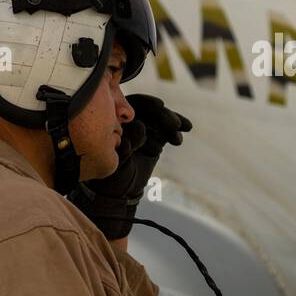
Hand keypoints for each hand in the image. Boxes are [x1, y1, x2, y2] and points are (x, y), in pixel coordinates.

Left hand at [68, 94, 191, 239]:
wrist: (121, 192)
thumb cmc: (111, 176)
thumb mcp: (114, 163)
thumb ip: (122, 149)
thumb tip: (133, 136)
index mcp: (116, 122)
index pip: (132, 106)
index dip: (147, 103)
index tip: (160, 105)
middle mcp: (130, 123)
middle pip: (149, 112)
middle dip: (164, 115)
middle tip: (175, 124)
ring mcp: (145, 130)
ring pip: (161, 121)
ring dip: (173, 123)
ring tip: (182, 131)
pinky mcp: (156, 139)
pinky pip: (167, 132)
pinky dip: (175, 132)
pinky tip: (184, 132)